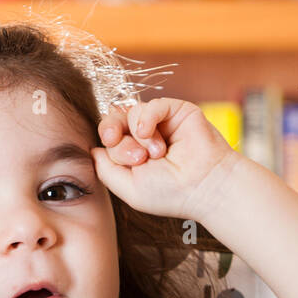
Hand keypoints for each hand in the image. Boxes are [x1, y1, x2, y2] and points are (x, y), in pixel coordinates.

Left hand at [90, 97, 240, 222]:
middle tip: (137, 158)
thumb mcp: (127, 188)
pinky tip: (151, 134)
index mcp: (131, 154)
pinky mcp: (176, 111)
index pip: (106, 139)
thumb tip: (93, 149)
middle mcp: (143, 136)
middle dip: (118, 139)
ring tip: (158, 154)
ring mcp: (160, 123)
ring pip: (131, 113)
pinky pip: (150, 104)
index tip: (128, 163)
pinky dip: (146, 117)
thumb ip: (104, 169)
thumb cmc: (169, 193)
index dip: (109, 146)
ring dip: (139, 136)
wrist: (204, 187)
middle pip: (113, 122)